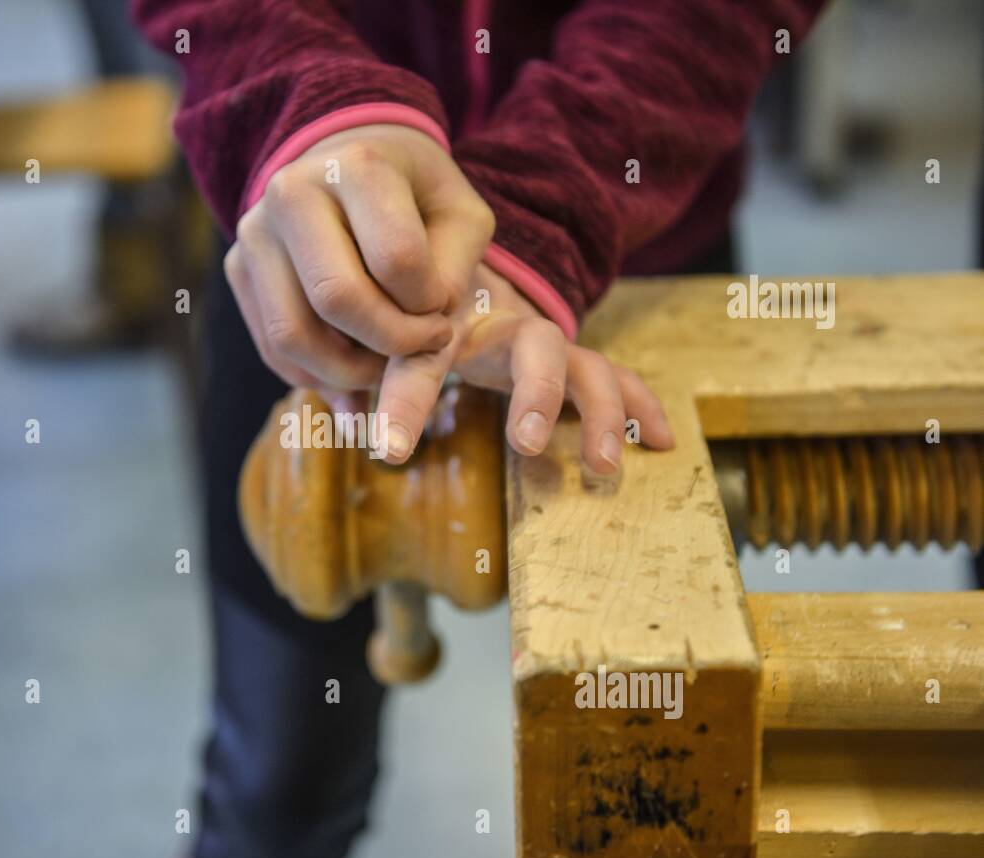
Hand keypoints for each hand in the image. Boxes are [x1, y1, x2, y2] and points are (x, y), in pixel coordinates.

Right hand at [224, 123, 494, 390]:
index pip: (397, 260)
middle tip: (419, 351)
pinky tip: (353, 373)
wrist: (351, 164)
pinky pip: (273, 350)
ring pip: (293, 336)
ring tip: (386, 368)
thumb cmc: (417, 197)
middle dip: (390, 344)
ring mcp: (256, 231)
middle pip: (336, 299)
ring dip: (350, 373)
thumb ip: (453, 280)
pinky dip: (318, 376)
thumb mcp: (462, 219)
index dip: (430, 306)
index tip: (443, 311)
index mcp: (357, 167)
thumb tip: (411, 358)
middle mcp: (292, 192)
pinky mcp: (238, 268)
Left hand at [371, 264, 675, 469]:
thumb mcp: (377, 336)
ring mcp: (536, 337)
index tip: (391, 449)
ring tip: (601, 466)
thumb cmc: (402, 309)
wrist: (442, 250)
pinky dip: (637, 405)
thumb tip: (336, 416)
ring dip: (595, 410)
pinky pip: (609, 375)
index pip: (425, 353)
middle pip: (529, 344)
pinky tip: (662, 441)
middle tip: (529, 443)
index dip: (408, 399)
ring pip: (578, 360)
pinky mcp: (564, 359)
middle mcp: (498, 319)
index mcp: (441, 316)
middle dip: (536, 393)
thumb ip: (358, 372)